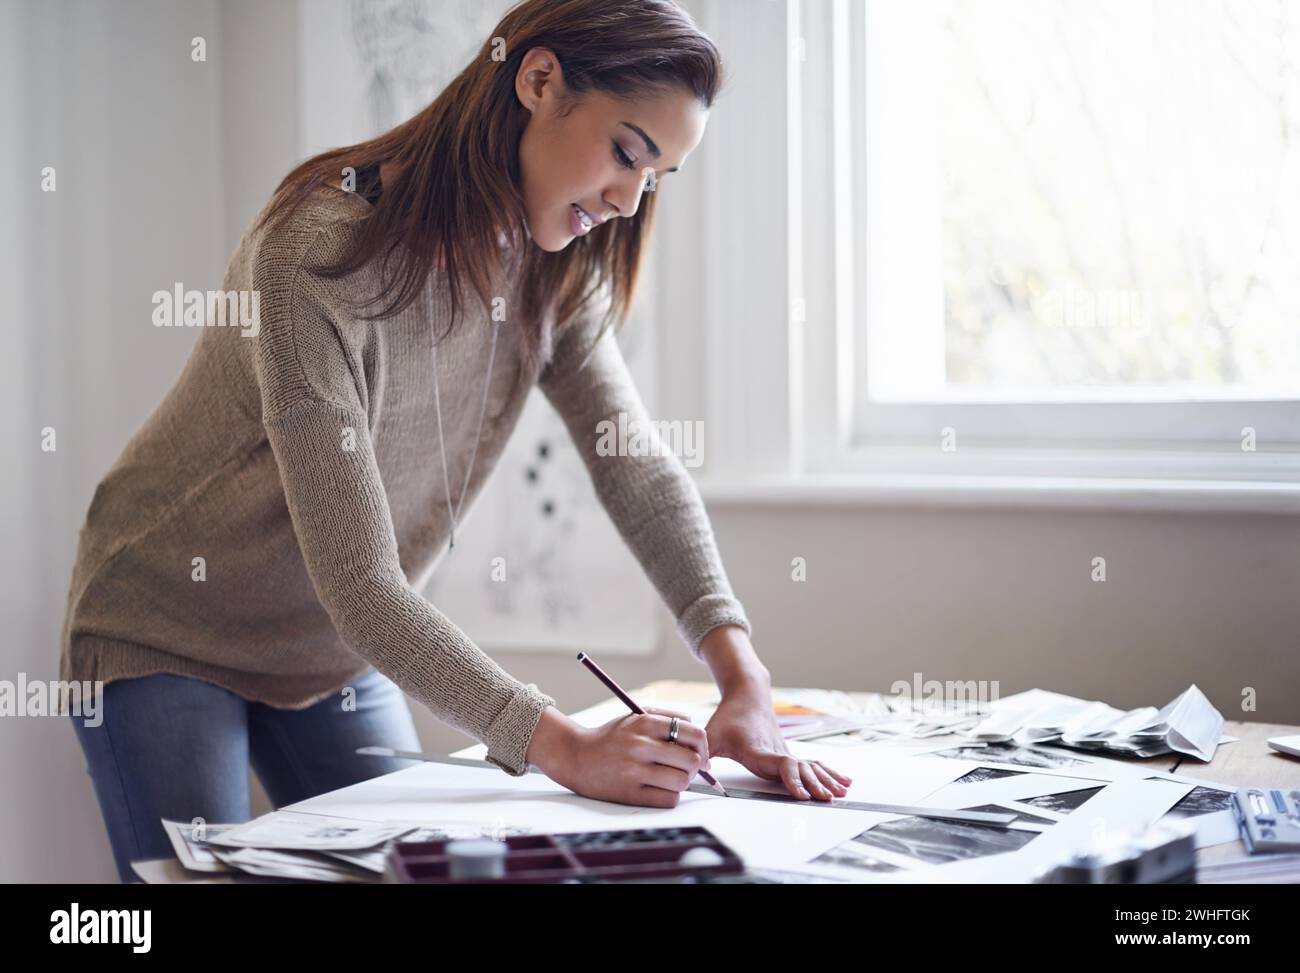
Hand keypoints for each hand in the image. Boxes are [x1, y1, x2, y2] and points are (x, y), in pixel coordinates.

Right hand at [535, 705, 711, 807]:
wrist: (575, 755)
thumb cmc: (610, 737)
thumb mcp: (635, 716)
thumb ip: (667, 718)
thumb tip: (699, 736)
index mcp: (645, 723)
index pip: (693, 733)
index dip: (703, 746)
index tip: (701, 753)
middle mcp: (641, 746)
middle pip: (692, 760)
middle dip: (695, 766)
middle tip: (686, 768)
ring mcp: (635, 771)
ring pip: (682, 781)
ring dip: (682, 782)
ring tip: (670, 778)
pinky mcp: (630, 793)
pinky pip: (668, 800)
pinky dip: (670, 796)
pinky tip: (660, 789)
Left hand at [704, 691, 852, 800]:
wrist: (747, 695)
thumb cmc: (728, 716)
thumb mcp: (711, 733)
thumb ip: (704, 751)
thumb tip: (696, 770)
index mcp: (759, 749)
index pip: (781, 765)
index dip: (792, 780)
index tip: (802, 794)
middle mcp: (776, 751)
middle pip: (801, 769)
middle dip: (815, 784)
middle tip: (827, 799)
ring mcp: (785, 752)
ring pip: (810, 766)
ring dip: (826, 779)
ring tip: (841, 792)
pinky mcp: (788, 753)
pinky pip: (812, 764)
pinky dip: (829, 772)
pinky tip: (843, 782)